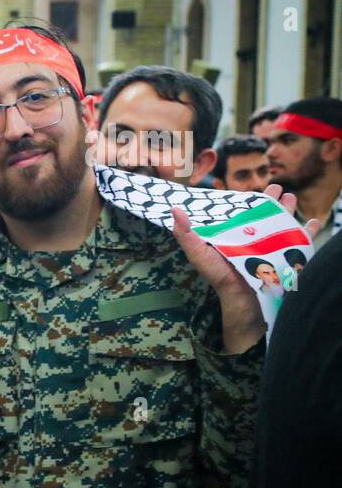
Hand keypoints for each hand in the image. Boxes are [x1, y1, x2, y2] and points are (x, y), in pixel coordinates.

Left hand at [170, 183, 317, 352]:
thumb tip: (174, 210)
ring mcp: (271, 249)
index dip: (247, 201)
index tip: (253, 187)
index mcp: (233, 236)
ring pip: (283, 224)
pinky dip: (309, 231)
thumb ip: (186, 234)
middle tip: (278, 187)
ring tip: (290, 198)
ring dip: (289, 210)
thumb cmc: (220, 276)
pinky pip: (301, 243)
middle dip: (272, 200)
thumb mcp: (199, 254)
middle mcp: (253, 241)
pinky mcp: (287, 259)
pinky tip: (312, 222)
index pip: (241, 213)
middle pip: (265, 216)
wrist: (245, 300)